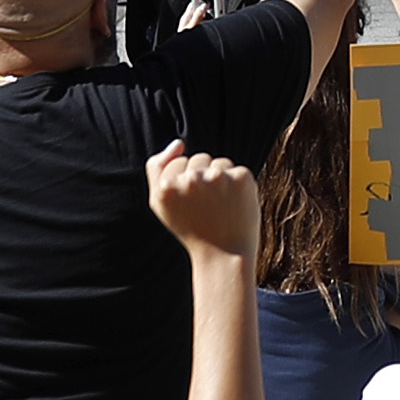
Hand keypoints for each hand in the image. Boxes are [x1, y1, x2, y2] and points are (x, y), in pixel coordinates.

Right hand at [145, 143, 258, 257]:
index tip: (190, 205)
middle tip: (206, 208)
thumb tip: (178, 142)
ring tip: (220, 207)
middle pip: (199, 159)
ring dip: (221, 180)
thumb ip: (157, 168)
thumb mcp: (161, 203)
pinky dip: (237, 186)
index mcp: (167, 186)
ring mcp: (218, 177)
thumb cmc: (191, 229)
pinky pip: (236, 171)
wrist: (224, 256)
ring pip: (218, 163)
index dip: (184, 182)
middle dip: (203, 178)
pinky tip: (235, 206)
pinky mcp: (241, 178)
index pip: (177, 162)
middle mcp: (191, 180)